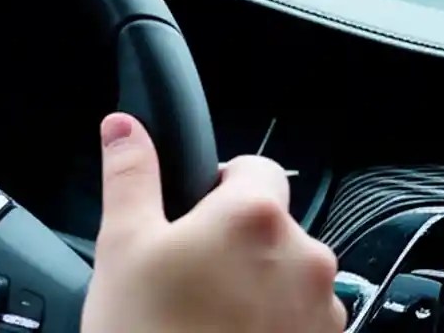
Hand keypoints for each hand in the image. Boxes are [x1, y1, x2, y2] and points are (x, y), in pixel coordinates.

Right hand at [82, 113, 344, 332]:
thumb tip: (125, 129)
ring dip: (254, 284)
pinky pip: (298, 319)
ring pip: (285, 274)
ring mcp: (321, 310)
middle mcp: (303, 257)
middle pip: (270, 224)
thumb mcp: (123, 246)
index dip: (216, 184)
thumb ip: (131, 175)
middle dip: (231, 241)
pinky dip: (268, 324)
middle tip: (182, 276)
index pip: (252, 166)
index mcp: (254, 216)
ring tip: (201, 317)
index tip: (189, 214)